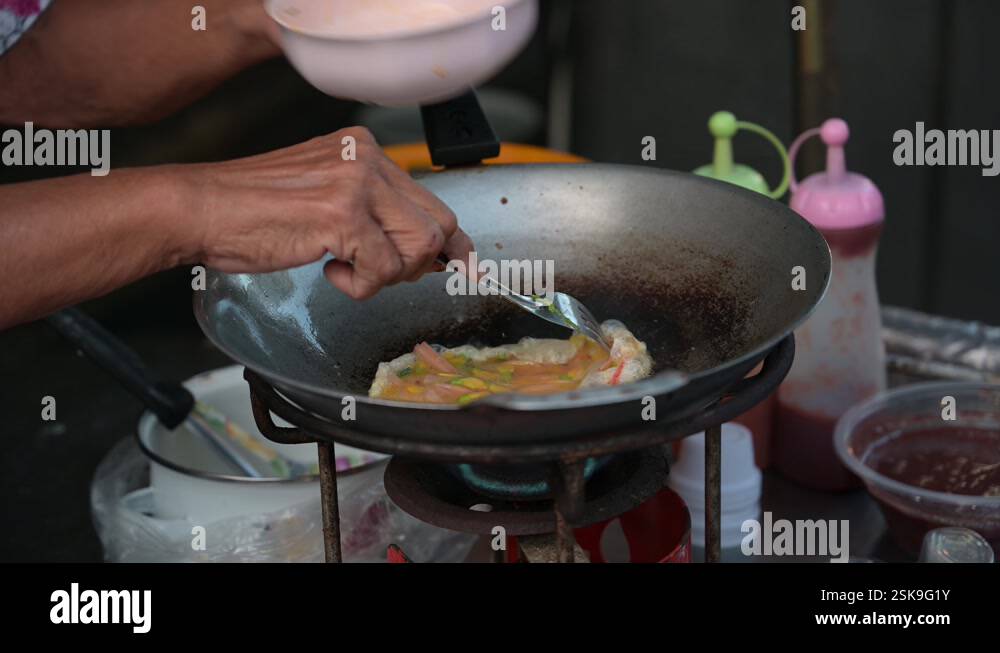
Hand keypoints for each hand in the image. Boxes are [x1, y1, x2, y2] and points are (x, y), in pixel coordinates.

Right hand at [176, 127, 474, 298]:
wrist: (200, 209)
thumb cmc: (253, 211)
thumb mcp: (324, 195)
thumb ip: (372, 211)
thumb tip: (426, 248)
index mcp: (364, 150)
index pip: (431, 199)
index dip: (453, 242)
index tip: (465, 267)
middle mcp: (366, 159)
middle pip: (437, 223)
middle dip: (419, 263)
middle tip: (380, 274)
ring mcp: (356, 185)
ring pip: (419, 247)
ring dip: (389, 275)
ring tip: (347, 270)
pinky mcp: (341, 216)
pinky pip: (384, 269)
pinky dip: (361, 286)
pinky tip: (329, 272)